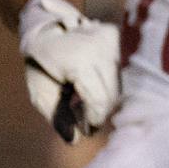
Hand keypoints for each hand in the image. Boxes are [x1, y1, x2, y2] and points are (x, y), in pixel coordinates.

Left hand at [19, 0, 120, 141]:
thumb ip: (57, 115)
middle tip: (89, 117)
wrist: (47, 27)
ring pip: (124, 84)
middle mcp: (100, 49)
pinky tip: (103, 85)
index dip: (95, 118)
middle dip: (103, 111)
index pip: (99, 99)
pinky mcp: (121, 39)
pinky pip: (127, 71)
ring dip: (110, 98)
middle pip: (115, 94)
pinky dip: (118, 84)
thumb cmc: (42, 63)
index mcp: (78, 61)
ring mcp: (113, 42)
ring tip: (93, 100)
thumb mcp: (40, 90)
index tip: (88, 128)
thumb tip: (75, 139)